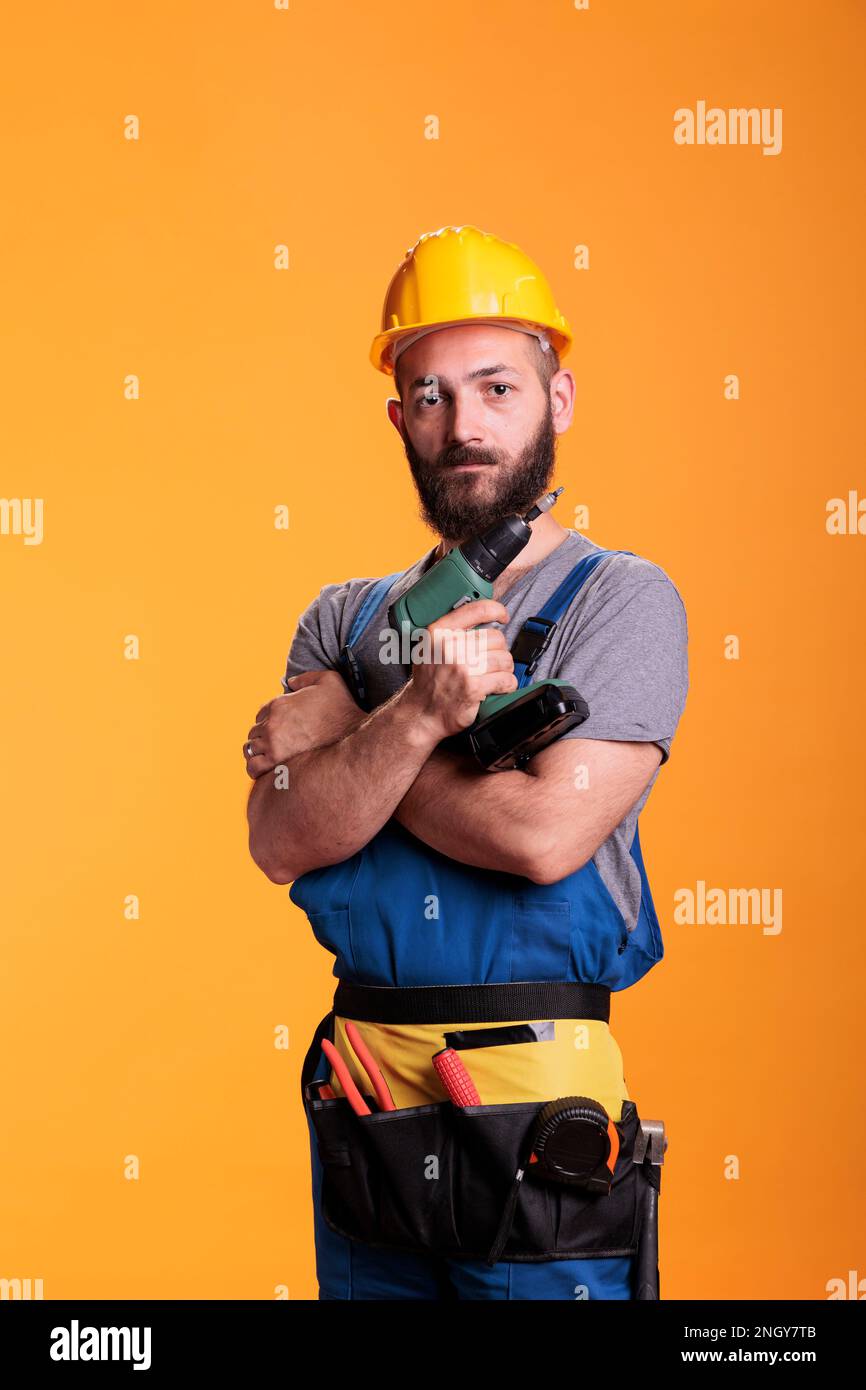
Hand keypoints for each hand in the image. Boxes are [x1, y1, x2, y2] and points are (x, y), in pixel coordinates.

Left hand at [243, 669, 364, 777]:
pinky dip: (256, 768)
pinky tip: (268, 769)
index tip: (283, 729)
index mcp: (279, 704)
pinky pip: (253, 767)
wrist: (354, 739)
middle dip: (265, 737)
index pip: (261, 715)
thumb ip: (306, 677)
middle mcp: (272, 724)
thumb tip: (290, 682)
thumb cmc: (343, 710)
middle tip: (281, 744)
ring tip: (272, 758)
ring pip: (250, 749)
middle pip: (255, 732)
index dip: (271, 721)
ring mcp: (272, 744)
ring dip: (258, 752)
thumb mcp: (329, 680)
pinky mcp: (276, 764)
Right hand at [404, 599, 516, 740]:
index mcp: (438, 632)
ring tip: (494, 675)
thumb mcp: (429, 647)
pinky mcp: (473, 687)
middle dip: (499, 651)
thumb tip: (485, 619)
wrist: (420, 713)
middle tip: (491, 661)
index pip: (477, 610)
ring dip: (504, 669)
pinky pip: (505, 680)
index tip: (502, 617)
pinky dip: (507, 685)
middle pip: (496, 638)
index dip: (497, 610)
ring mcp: (461, 667)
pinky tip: (498, 687)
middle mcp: (449, 647)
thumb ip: (451, 630)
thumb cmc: (428, 681)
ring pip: (504, 659)